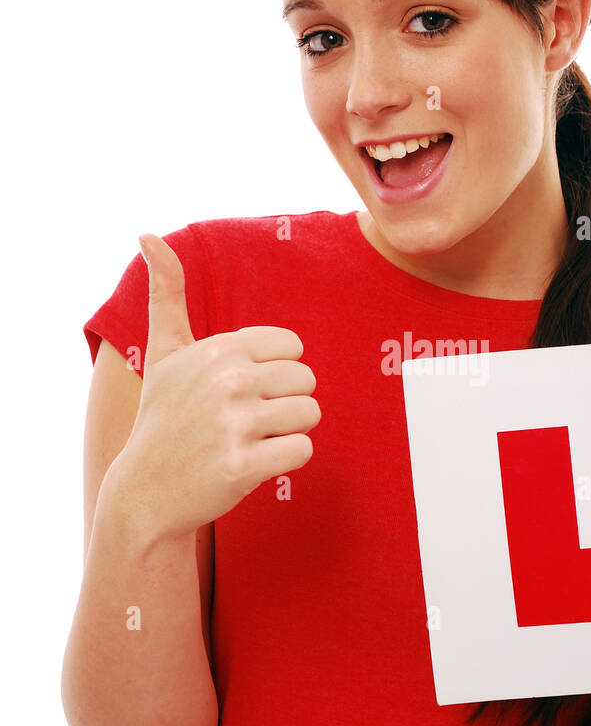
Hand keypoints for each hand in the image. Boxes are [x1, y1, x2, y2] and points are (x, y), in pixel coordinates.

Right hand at [117, 232, 320, 538]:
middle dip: (285, 402)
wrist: (144, 491)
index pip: (291, 346)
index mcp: (218, 349)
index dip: (273, 372)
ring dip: (287, 432)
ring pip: (310, 414)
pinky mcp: (243, 466)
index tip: (240, 390)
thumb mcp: (163, 351)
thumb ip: (166, 292)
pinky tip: (253, 463)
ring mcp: (234, 424)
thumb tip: (147, 234)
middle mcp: (226, 381)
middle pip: (307, 380)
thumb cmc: (163, 417)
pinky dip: (286, 460)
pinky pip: (302, 450)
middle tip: (245, 420)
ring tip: (250, 440)